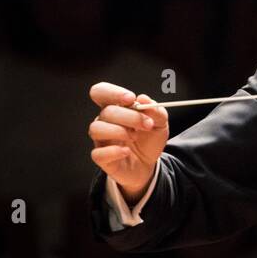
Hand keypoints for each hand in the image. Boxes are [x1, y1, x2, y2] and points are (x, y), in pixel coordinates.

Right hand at [88, 82, 168, 200]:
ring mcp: (101, 140)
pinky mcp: (101, 158)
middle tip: (147, 124)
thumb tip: (143, 98)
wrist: (149, 165)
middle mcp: (105, 121)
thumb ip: (156, 111)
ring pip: (96, 129)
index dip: (112, 92)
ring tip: (135, 137)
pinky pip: (98, 153)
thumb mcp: (160, 124)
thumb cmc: (149, 140)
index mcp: (116, 108)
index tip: (131, 99)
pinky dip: (114, 152)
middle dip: (130, 117)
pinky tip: (126, 152)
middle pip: (106, 112)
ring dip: (119, 131)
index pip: (101, 92)